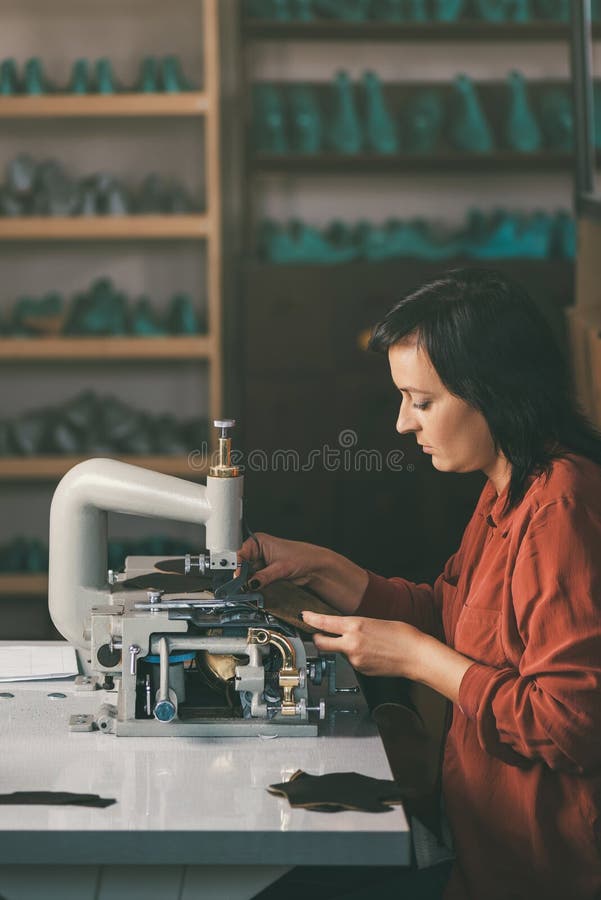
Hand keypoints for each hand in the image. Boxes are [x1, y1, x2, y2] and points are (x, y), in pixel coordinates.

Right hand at [238, 532, 325, 589]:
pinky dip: (255, 586)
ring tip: (250, 588)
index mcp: (258, 541)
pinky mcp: (265, 573)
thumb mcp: (281, 568)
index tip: (237, 578)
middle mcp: (258, 550)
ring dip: (248, 583)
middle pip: (242, 565)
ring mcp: (261, 562)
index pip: (240, 554)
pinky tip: (256, 589)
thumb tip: (249, 583)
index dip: (237, 567)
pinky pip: (255, 580)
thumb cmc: (303, 557)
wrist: (315, 568)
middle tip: (243, 586)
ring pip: (247, 574)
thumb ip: (263, 577)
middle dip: (242, 576)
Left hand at [301, 610, 425, 679]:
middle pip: (321, 643)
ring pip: (338, 652)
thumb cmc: (402, 635)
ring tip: (364, 642)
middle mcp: (351, 643)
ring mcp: (355, 659)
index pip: (324, 623)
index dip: (310, 619)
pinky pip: (351, 661)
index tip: (303, 616)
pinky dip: (355, 656)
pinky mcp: (360, 670)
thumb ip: (355, 626)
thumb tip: (344, 629)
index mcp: (355, 626)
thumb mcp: (374, 621)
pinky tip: (370, 652)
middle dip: (316, 638)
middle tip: (317, 633)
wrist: (416, 655)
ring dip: (342, 647)